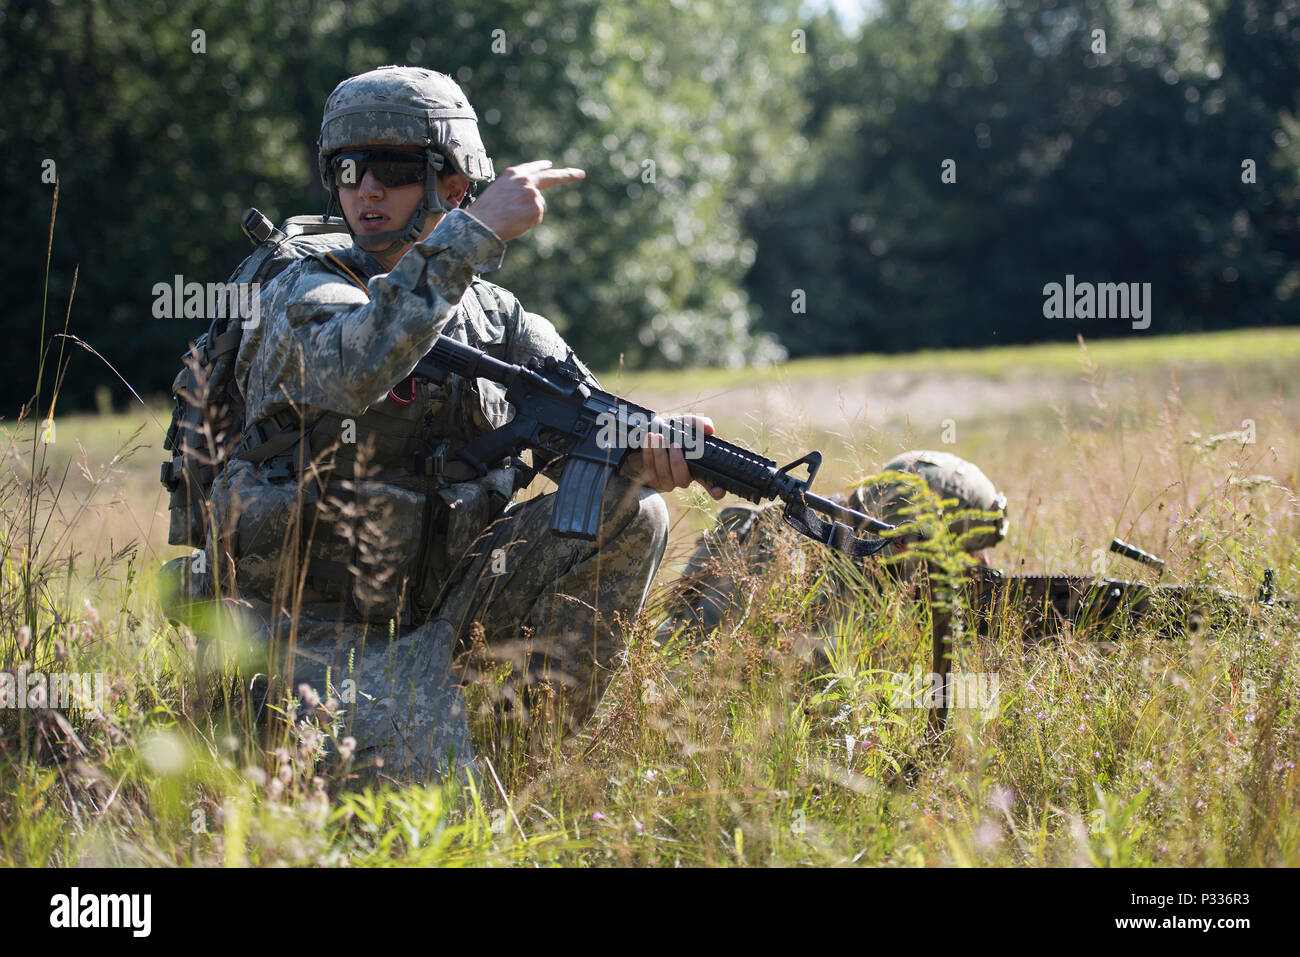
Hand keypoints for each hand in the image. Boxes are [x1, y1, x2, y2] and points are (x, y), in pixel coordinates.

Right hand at [464, 160, 584, 240]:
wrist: (482, 224)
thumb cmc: (486, 212)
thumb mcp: (499, 192)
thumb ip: (516, 189)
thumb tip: (534, 198)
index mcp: (513, 174)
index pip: (533, 168)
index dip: (542, 167)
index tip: (550, 165)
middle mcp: (526, 181)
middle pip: (551, 177)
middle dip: (568, 174)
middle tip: (581, 174)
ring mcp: (534, 194)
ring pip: (538, 207)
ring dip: (528, 214)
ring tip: (511, 217)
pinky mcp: (538, 209)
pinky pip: (536, 218)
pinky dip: (528, 222)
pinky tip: (516, 222)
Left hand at [627, 414, 725, 498]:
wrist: (647, 433)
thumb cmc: (671, 430)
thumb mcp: (685, 424)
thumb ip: (699, 424)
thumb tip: (709, 429)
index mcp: (696, 468)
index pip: (710, 484)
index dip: (716, 490)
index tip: (718, 490)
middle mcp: (683, 478)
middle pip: (682, 480)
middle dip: (677, 462)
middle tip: (674, 444)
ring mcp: (666, 481)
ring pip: (664, 475)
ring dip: (660, 455)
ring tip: (658, 437)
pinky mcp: (650, 479)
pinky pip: (650, 471)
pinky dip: (649, 454)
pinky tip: (648, 441)